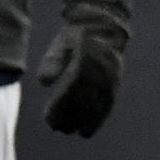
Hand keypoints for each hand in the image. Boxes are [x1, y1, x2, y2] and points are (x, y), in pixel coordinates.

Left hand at [37, 0, 127, 136]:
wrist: (104, 26)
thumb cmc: (76, 36)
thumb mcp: (61, 43)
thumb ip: (52, 61)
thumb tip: (43, 82)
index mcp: (85, 62)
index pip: (71, 90)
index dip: (60, 106)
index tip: (49, 120)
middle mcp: (100, 73)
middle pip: (84, 100)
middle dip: (71, 116)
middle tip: (58, 129)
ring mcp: (111, 80)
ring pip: (98, 106)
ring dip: (86, 121)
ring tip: (73, 132)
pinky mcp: (116, 84)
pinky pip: (108, 105)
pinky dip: (99, 119)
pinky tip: (89, 129)